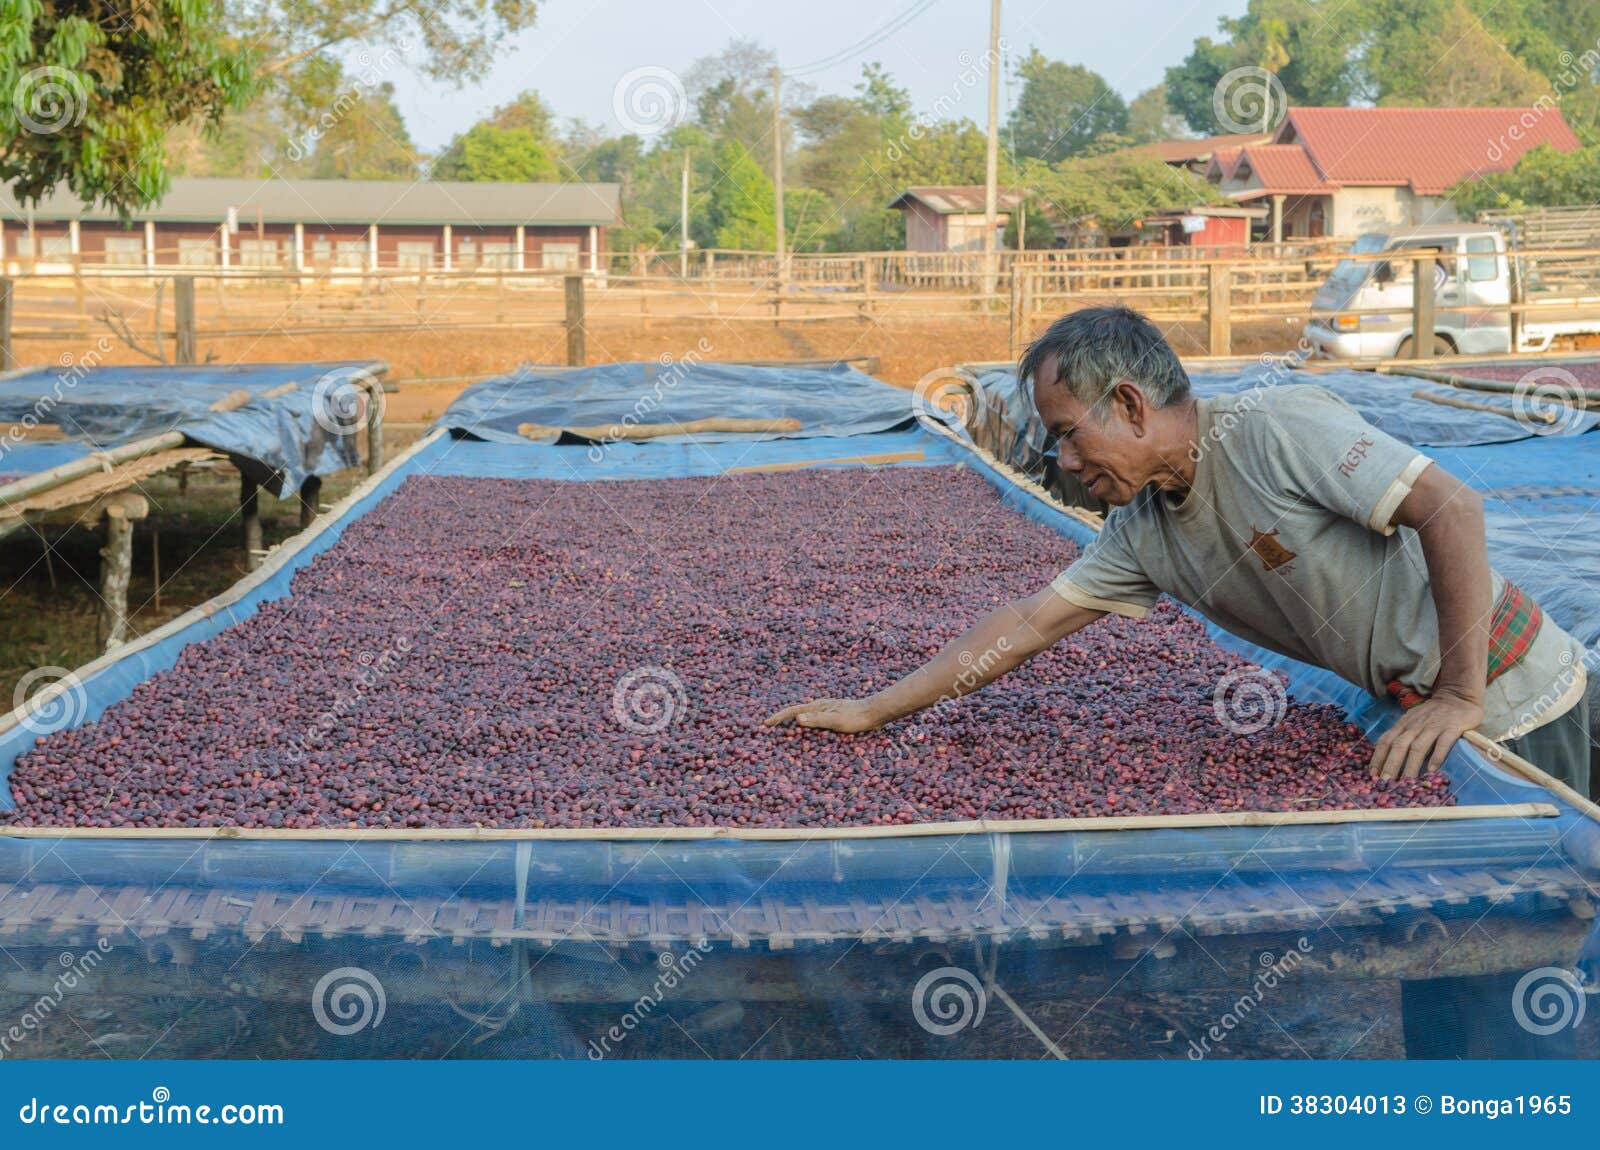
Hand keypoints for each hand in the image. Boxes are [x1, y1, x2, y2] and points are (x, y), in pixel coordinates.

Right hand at [763, 697, 885, 733]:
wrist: (874, 713)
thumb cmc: (856, 717)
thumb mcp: (836, 720)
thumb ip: (817, 720)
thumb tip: (797, 719)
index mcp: (817, 706)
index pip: (792, 711)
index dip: (778, 717)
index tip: (765, 724)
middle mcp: (820, 707)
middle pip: (796, 713)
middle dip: (782, 720)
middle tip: (769, 728)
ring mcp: (826, 710)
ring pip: (804, 716)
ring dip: (793, 723)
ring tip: (783, 732)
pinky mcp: (833, 716)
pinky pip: (814, 721)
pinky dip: (805, 726)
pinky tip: (808, 734)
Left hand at [1370, 690, 1484, 779]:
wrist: (1457, 696)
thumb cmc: (1432, 714)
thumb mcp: (1412, 721)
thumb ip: (1403, 736)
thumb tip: (1389, 760)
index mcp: (1403, 724)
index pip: (1386, 741)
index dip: (1378, 757)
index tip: (1373, 774)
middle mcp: (1415, 725)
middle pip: (1399, 745)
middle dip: (1391, 764)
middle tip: (1386, 782)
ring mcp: (1433, 726)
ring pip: (1419, 747)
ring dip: (1411, 765)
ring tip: (1407, 782)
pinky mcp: (1452, 727)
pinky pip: (1443, 743)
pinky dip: (1437, 756)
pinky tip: (1432, 770)